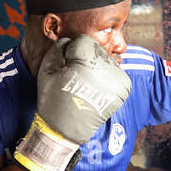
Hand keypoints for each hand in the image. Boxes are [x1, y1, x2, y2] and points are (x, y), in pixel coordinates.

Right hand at [13, 35, 130, 170]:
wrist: (66, 130)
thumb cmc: (53, 99)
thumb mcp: (47, 69)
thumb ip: (58, 47)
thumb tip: (70, 40)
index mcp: (87, 61)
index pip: (83, 40)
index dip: (71, 51)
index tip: (67, 66)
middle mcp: (106, 69)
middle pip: (96, 49)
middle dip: (85, 59)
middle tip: (76, 78)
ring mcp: (117, 80)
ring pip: (105, 60)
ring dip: (96, 68)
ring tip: (85, 85)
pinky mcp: (124, 90)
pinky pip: (114, 73)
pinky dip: (105, 78)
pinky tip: (95, 90)